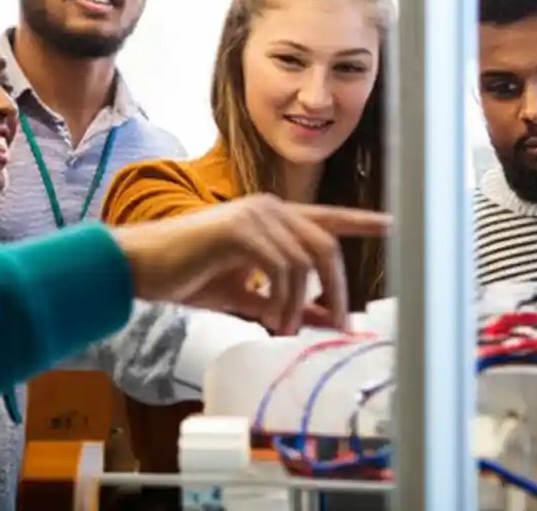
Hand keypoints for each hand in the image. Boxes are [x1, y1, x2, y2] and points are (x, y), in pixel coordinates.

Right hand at [111, 194, 389, 334]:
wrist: (142, 267)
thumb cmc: (188, 276)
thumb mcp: (248, 296)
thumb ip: (289, 303)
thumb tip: (328, 319)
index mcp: (271, 217)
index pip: (327, 218)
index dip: (362, 222)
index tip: (394, 225)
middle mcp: (268, 208)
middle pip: (326, 245)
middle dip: (339, 290)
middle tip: (340, 326)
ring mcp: (254, 214)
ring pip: (307, 260)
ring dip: (303, 303)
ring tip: (286, 329)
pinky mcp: (239, 228)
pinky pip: (281, 267)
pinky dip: (284, 299)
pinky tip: (271, 317)